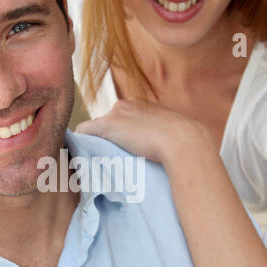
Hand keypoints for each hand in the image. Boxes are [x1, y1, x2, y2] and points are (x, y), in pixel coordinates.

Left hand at [74, 99, 209, 164]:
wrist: (183, 141)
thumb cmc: (185, 143)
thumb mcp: (175, 135)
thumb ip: (165, 138)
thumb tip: (169, 153)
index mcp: (143, 107)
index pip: (123, 119)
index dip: (120, 137)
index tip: (120, 152)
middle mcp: (127, 105)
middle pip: (107, 122)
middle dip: (105, 139)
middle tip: (105, 159)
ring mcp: (116, 114)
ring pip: (95, 128)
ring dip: (94, 142)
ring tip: (94, 161)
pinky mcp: (108, 125)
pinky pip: (84, 131)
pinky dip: (80, 142)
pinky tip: (80, 156)